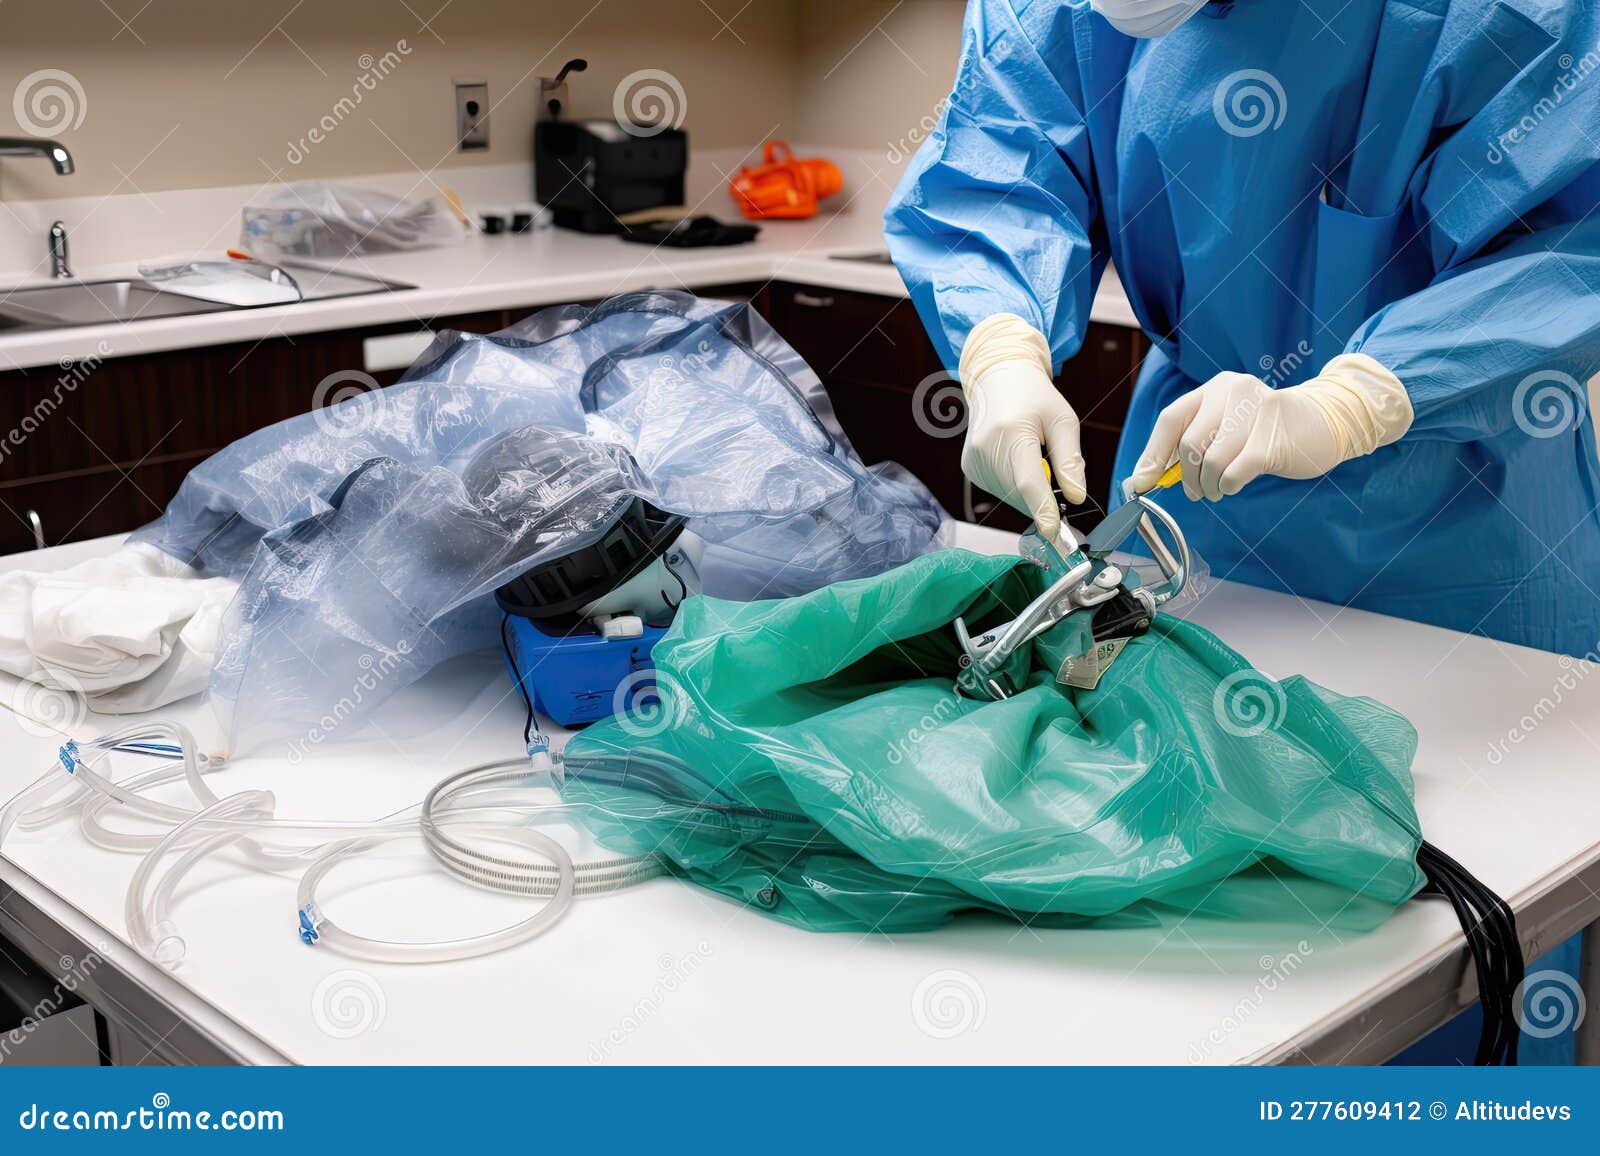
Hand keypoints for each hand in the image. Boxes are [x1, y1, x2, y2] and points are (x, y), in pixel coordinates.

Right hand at [958, 314, 1084, 542]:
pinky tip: (1016, 459)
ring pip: (1011, 497)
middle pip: (1022, 494)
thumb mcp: (1063, 420)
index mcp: (1013, 432)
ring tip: (1031, 456)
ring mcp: (973, 461)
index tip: (1056, 535)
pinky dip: (1015, 486)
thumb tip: (1077, 497)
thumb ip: (1071, 460)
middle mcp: (986, 449)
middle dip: (1044, 498)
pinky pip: (1000, 492)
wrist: (997, 380)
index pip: (1028, 481)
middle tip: (1055, 476)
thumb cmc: (1034, 398)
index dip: (1043, 510)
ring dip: (1030, 492)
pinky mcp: (969, 469)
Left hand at [1129, 356, 1412, 501]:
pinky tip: (1234, 484)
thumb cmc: (1266, 431)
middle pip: (1190, 444)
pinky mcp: (1273, 438)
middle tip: (1196, 492)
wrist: (1325, 423)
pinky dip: (1228, 486)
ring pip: (1211, 461)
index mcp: (1215, 388)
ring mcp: (1256, 411)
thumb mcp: (1227, 426)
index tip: (1142, 482)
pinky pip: (1233, 472)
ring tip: (1218, 488)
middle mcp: (1233, 391)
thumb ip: (1192, 444)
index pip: (1171, 419)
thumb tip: (1148, 477)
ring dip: (1209, 485)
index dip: (1153, 454)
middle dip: (1186, 477)